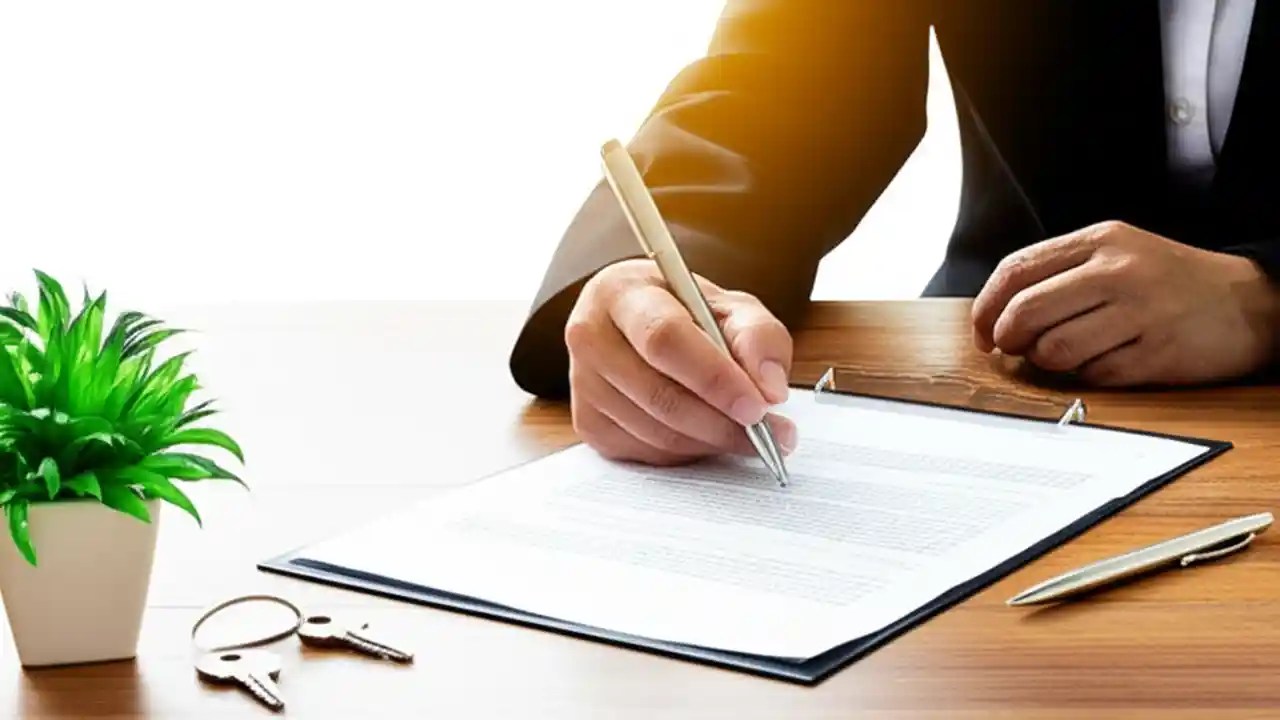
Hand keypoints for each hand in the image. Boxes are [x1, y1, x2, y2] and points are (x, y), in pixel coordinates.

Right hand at [564, 259, 795, 464]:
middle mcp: (589, 336)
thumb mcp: (730, 306)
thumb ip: (758, 336)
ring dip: (711, 441)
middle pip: (659, 395)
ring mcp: (582, 383)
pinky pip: (646, 453)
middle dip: (722, 423)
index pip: (664, 339)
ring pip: (656, 432)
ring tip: (747, 433)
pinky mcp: (586, 422)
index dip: (714, 378)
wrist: (641, 323)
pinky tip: (707, 434)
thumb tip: (770, 389)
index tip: (757, 406)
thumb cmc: (686, 312)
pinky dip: (688, 451)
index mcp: (621, 293)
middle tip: (769, 432)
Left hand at [971, 221, 1279, 385]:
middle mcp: (1118, 272)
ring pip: (1052, 349)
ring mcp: (1139, 313)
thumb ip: (1058, 273)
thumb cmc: (1170, 282)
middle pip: (1024, 313)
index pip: (1015, 271)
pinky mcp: (1156, 355)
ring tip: (1068, 353)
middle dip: (1008, 339)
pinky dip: (1088, 375)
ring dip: (1047, 362)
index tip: (982, 332)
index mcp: (1100, 240)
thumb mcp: (1117, 254)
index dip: (985, 307)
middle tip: (1015, 349)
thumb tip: (994, 316)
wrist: (1252, 303)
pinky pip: (1092, 375)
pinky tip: (1108, 361)